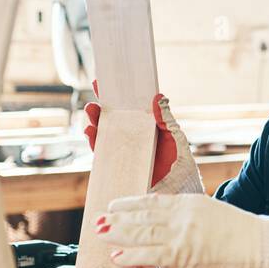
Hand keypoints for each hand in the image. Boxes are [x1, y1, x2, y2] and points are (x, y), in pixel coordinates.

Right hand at [84, 80, 202, 193]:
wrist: (175, 186)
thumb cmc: (177, 159)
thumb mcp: (173, 136)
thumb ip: (165, 118)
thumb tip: (158, 96)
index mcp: (142, 125)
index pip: (126, 106)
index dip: (115, 94)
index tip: (104, 81)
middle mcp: (129, 135)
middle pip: (110, 117)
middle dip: (101, 104)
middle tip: (96, 93)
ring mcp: (122, 148)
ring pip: (102, 131)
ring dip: (94, 119)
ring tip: (91, 110)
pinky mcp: (116, 163)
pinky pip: (101, 151)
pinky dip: (94, 141)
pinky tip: (91, 131)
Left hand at [96, 193, 268, 267]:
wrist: (261, 242)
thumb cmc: (241, 232)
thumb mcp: (212, 214)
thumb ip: (189, 216)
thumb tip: (169, 223)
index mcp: (190, 202)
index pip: (152, 201)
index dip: (130, 204)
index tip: (113, 204)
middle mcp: (183, 214)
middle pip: (142, 216)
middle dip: (118, 219)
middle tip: (97, 220)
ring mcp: (183, 233)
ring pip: (142, 234)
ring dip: (119, 235)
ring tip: (100, 234)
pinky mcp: (186, 254)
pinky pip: (151, 255)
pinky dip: (131, 257)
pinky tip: (117, 258)